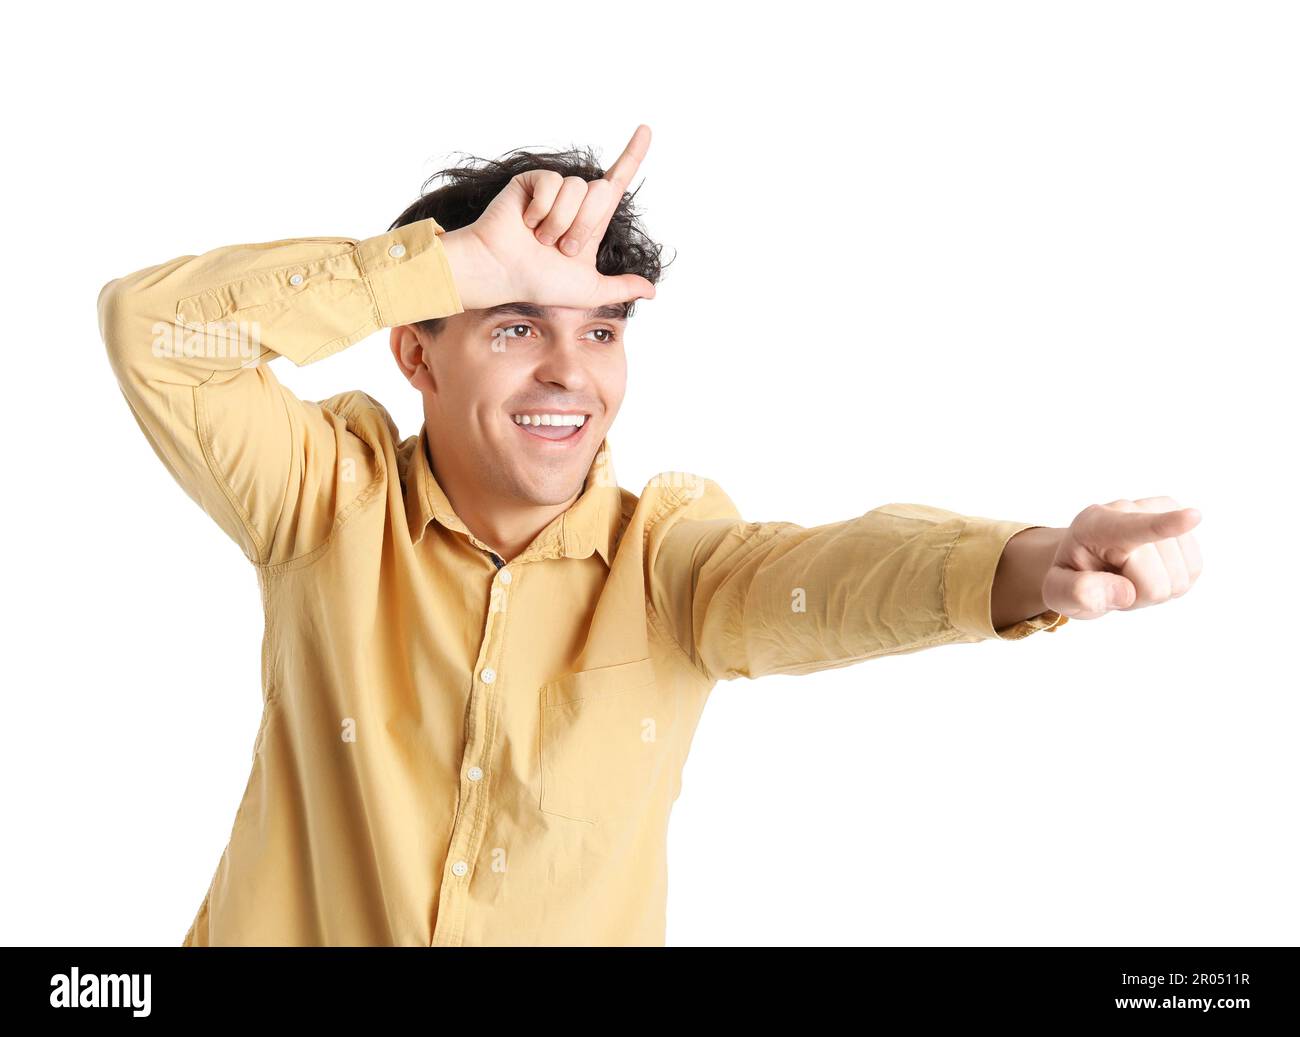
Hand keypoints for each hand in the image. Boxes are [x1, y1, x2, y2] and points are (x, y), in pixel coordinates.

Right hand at [438, 124, 656, 311]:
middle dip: (586, 225)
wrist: (504, 274)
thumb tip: (652, 291)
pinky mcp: (531, 181)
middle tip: (562, 248)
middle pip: (603, 191)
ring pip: (578, 189)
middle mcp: (573, 202)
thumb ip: (621, 287)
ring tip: (541, 239)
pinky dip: (542, 209)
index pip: (616, 183)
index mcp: (590, 221)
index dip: (632, 156)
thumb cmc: (539, 283)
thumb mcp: (590, 291)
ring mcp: (552, 190)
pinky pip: (552, 183)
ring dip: (561, 221)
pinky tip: (526, 222)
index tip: (646, 129)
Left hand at [1044, 497, 1203, 619]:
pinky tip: (1149, 573)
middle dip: (1136, 595)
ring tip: (1128, 577)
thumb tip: (1124, 591)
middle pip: (1156, 581)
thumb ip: (1077, 592)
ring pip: (1179, 578)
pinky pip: (1193, 571)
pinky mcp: (1182, 525)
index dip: (1165, 524)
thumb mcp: (1057, 591)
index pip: (1134, 527)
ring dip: (1155, 591)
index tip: (1194, 516)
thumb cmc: (1071, 576)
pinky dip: (1172, 583)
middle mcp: (1129, 510)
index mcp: (1094, 525)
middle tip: (1111, 584)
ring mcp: (1160, 514)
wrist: (1085, 560)